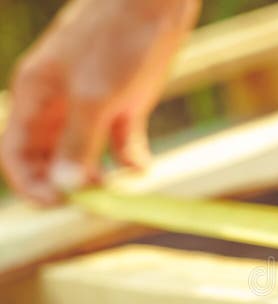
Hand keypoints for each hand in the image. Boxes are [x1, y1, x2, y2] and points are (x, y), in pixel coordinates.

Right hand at [0, 0, 198, 204]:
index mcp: (35, 95)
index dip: (30, 182)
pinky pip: (122, 142)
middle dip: (64, 183)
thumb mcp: (95, 96)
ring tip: (115, 188)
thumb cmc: (118, 39)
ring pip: (85, 153)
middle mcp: (59, 103)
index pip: (16, 151)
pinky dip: (130, 158)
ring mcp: (93, 104)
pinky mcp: (126, 103)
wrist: (156, 0)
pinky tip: (142, 167)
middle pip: (50, 157)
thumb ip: (79, 143)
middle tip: (91, 202)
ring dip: (96, 174)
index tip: (57, 205)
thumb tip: (65, 187)